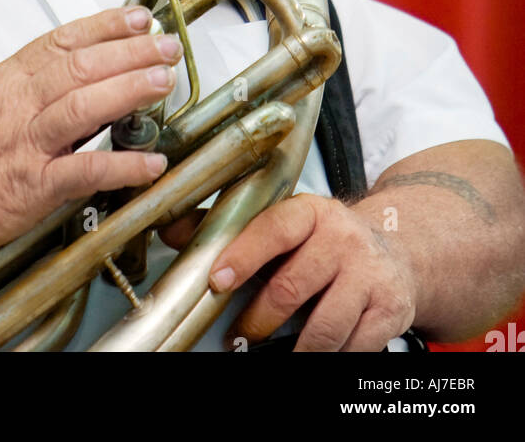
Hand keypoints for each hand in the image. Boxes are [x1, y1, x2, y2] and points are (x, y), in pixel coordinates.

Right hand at [0, 6, 180, 257]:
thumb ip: (36, 84)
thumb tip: (87, 69)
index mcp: (10, 80)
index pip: (63, 41)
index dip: (106, 26)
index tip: (139, 18)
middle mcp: (18, 105)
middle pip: (80, 67)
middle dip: (129, 52)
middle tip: (167, 46)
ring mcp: (26, 145)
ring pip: (82, 107)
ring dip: (128, 90)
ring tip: (163, 81)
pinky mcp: (32, 188)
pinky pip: (83, 172)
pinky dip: (121, 166)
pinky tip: (151, 163)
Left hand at [207, 194, 417, 351]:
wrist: (398, 252)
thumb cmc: (328, 241)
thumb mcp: (286, 224)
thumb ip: (231, 228)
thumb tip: (173, 230)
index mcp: (310, 212)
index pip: (273, 229)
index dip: (243, 255)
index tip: (217, 279)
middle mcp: (343, 238)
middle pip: (292, 285)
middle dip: (259, 318)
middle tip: (240, 336)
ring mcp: (369, 273)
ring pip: (324, 326)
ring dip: (295, 351)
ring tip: (276, 356)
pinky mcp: (390, 308)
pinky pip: (354, 346)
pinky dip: (330, 357)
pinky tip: (315, 354)